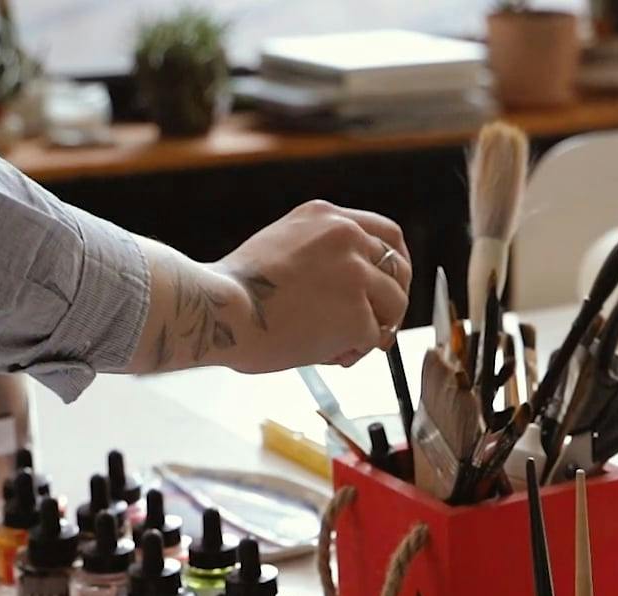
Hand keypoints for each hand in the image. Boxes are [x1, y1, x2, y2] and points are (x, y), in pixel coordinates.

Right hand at [130, 201, 409, 375]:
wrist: (219, 309)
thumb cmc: (236, 289)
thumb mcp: (284, 245)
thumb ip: (322, 255)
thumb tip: (356, 291)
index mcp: (327, 217)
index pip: (388, 234)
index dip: (398, 264)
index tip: (394, 285)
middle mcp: (347, 237)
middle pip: (399, 269)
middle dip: (393, 301)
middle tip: (378, 327)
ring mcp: (355, 275)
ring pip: (393, 305)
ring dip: (373, 330)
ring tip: (339, 346)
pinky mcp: (357, 313)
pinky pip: (371, 337)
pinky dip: (353, 352)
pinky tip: (325, 356)